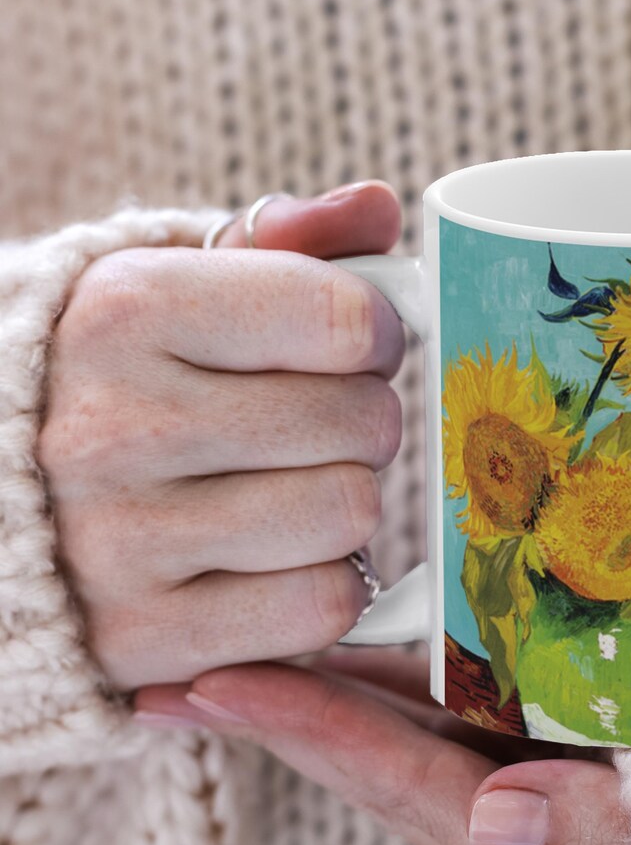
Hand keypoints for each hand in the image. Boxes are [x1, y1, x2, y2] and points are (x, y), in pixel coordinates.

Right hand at [39, 183, 405, 688]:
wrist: (10, 486)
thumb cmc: (133, 373)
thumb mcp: (189, 281)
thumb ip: (292, 241)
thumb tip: (380, 207)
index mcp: (128, 312)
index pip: (343, 320)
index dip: (377, 333)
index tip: (354, 343)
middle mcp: (113, 428)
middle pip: (362, 422)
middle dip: (365, 418)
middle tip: (321, 420)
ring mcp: (120, 545)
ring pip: (349, 514)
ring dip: (347, 501)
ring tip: (295, 483)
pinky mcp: (144, 638)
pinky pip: (321, 607)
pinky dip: (324, 583)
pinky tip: (278, 556)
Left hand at [134, 649, 630, 844]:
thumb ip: (598, 833)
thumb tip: (498, 813)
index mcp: (528, 831)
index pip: (398, 779)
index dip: (308, 732)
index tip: (217, 690)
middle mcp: (505, 801)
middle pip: (373, 761)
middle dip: (276, 718)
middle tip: (173, 673)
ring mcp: (516, 769)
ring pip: (401, 733)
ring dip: (320, 694)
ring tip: (236, 649)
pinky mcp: (534, 741)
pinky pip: (451, 713)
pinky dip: (394, 683)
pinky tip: (352, 646)